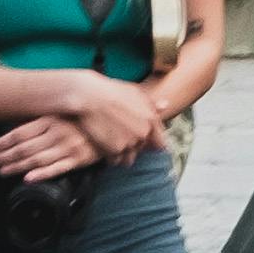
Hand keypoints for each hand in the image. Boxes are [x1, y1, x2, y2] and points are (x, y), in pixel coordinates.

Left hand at [0, 113, 101, 183]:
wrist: (113, 123)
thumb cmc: (82, 118)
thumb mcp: (60, 114)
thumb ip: (40, 122)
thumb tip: (15, 128)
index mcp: (50, 120)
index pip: (18, 134)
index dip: (1, 143)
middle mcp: (57, 133)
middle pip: (23, 148)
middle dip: (3, 157)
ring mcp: (68, 147)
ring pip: (36, 160)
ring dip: (16, 167)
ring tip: (2, 171)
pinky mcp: (78, 159)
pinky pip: (57, 168)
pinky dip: (42, 174)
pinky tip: (28, 179)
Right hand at [49, 76, 168, 161]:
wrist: (88, 97)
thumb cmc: (110, 91)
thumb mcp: (135, 92)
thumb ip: (151, 104)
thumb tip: (165, 106)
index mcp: (152, 120)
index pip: (160, 144)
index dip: (152, 144)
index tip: (145, 142)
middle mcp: (143, 133)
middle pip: (142, 150)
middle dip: (134, 145)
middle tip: (120, 135)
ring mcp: (129, 143)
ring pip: (129, 158)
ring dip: (123, 154)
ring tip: (112, 142)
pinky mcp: (114, 151)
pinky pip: (115, 161)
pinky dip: (110, 157)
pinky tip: (104, 146)